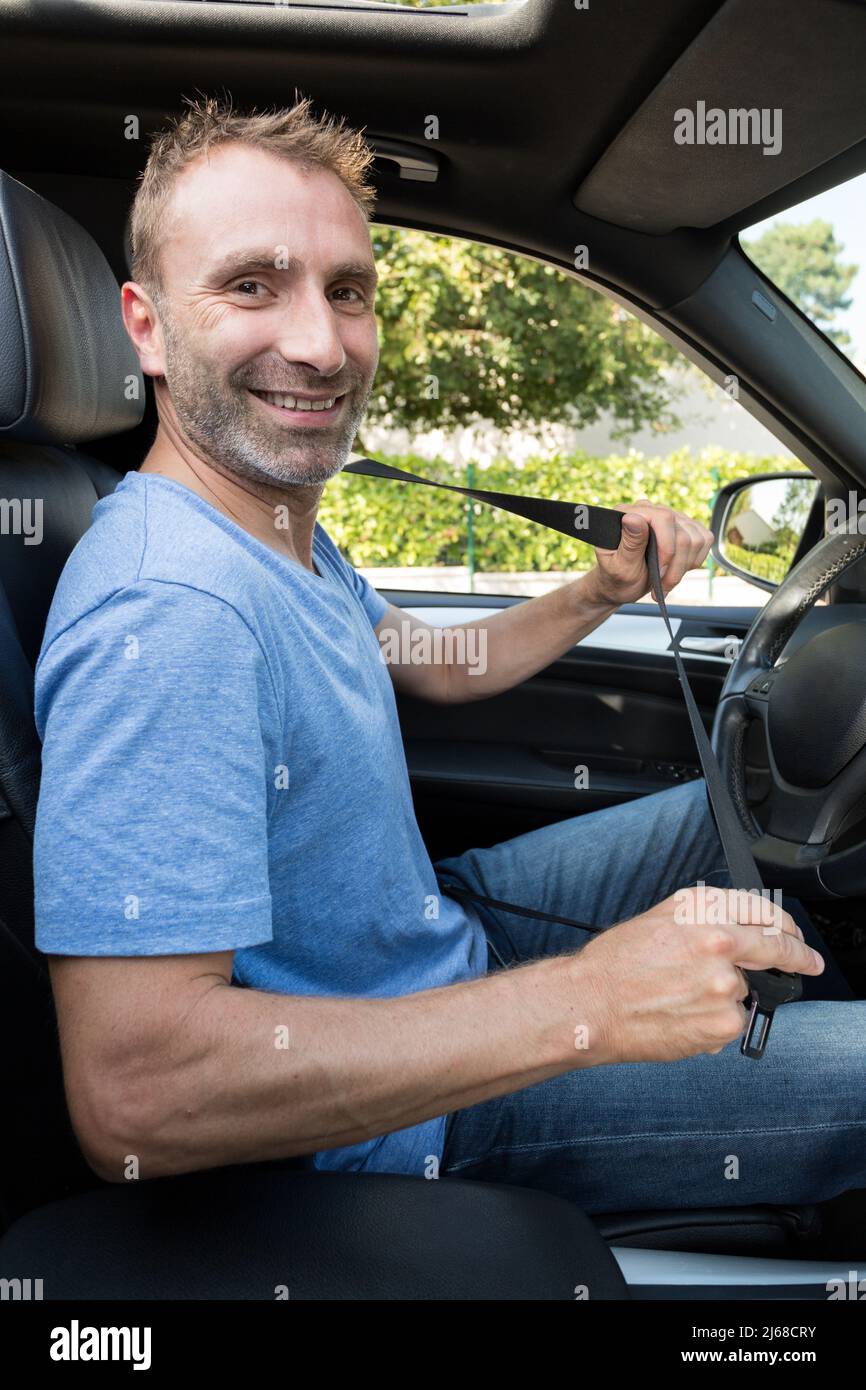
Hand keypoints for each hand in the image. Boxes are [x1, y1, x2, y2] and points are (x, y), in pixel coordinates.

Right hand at [568, 886, 823, 1064]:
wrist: (591, 1004)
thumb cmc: (615, 963)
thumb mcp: (662, 917)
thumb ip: (707, 917)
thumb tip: (743, 927)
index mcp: (705, 911)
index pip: (766, 913)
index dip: (787, 926)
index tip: (797, 937)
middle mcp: (720, 942)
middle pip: (779, 949)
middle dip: (800, 957)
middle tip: (808, 964)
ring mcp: (726, 984)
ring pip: (746, 989)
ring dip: (727, 995)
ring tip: (683, 998)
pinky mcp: (724, 1022)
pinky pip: (732, 1021)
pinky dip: (715, 1022)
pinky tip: (683, 1016)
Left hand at [588, 499, 712, 606]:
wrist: (621, 585)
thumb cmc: (615, 577)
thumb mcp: (619, 567)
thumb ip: (629, 543)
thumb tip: (633, 517)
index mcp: (628, 513)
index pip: (664, 518)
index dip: (667, 548)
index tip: (659, 573)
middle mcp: (650, 509)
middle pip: (683, 533)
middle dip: (675, 566)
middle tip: (661, 585)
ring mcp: (670, 516)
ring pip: (696, 539)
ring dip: (684, 567)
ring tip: (666, 582)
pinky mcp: (684, 527)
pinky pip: (705, 540)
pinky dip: (694, 561)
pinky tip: (677, 570)